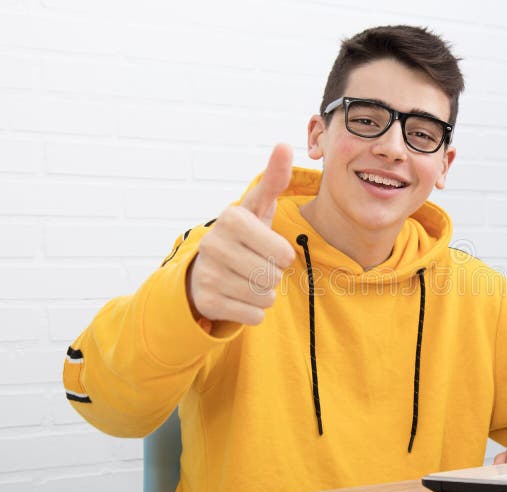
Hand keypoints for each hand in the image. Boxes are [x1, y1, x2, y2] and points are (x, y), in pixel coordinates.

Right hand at [186, 143, 295, 324]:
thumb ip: (274, 179)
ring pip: (265, 297)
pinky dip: (254, 311)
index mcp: (232, 218)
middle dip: (272, 274)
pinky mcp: (206, 302)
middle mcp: (213, 244)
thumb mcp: (259, 207)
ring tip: (247, 279)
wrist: (206, 268)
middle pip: (273, 276)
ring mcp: (207, 274)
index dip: (282, 255)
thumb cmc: (244, 234)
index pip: (282, 253)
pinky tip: (238, 296)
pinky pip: (254, 316)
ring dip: (265, 293)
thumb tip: (285, 144)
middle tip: (256, 264)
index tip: (268, 248)